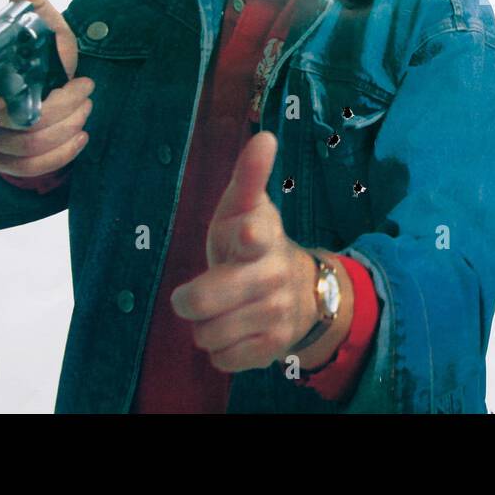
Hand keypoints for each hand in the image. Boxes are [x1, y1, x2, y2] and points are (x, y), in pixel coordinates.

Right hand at [0, 0, 92, 176]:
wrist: (20, 88)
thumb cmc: (29, 60)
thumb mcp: (39, 34)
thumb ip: (35, 12)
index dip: (35, 90)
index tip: (74, 80)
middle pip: (17, 122)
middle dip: (64, 109)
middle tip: (87, 93)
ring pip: (25, 147)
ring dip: (66, 130)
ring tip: (86, 111)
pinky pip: (25, 168)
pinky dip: (59, 156)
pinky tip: (80, 139)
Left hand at [172, 133, 327, 373]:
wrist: (304, 291)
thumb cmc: (254, 244)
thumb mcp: (246, 208)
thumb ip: (249, 176)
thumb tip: (264, 136)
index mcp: (261, 235)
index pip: (253, 233)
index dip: (245, 234)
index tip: (245, 233)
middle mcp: (272, 274)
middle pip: (203, 299)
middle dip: (190, 299)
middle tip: (197, 293)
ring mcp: (274, 313)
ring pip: (206, 333)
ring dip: (205, 325)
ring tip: (222, 309)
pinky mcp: (272, 348)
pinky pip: (221, 359)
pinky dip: (220, 349)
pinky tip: (235, 330)